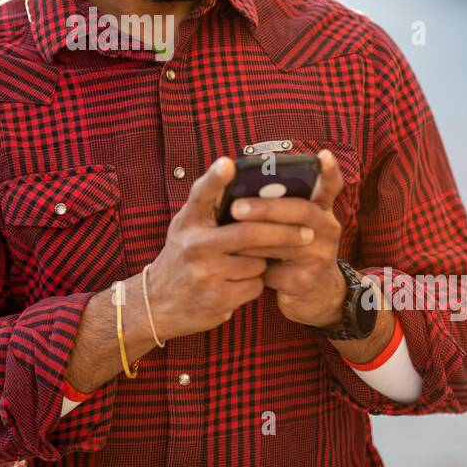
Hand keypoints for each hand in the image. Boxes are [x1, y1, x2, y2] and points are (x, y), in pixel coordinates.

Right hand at [144, 156, 320, 339]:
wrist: (159, 303)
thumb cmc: (183, 256)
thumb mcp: (187, 227)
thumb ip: (210, 206)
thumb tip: (241, 175)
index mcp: (188, 221)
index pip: (202, 194)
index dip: (215, 178)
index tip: (228, 163)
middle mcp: (193, 245)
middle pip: (248, 234)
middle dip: (283, 233)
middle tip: (307, 231)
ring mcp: (204, 273)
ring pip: (257, 262)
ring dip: (264, 262)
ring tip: (253, 262)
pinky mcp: (216, 298)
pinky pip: (254, 285)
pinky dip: (255, 282)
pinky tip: (239, 282)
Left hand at [228, 149, 348, 328]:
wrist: (313, 297)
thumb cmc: (291, 252)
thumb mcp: (289, 226)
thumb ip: (275, 207)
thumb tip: (237, 188)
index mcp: (320, 209)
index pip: (330, 186)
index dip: (328, 171)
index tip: (323, 155)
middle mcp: (326, 228)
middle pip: (302, 211)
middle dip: (267, 207)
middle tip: (236, 206)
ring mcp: (321, 254)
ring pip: (286, 242)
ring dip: (254, 238)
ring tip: (227, 234)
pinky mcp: (307, 279)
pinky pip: (276, 270)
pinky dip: (254, 266)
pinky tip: (237, 264)